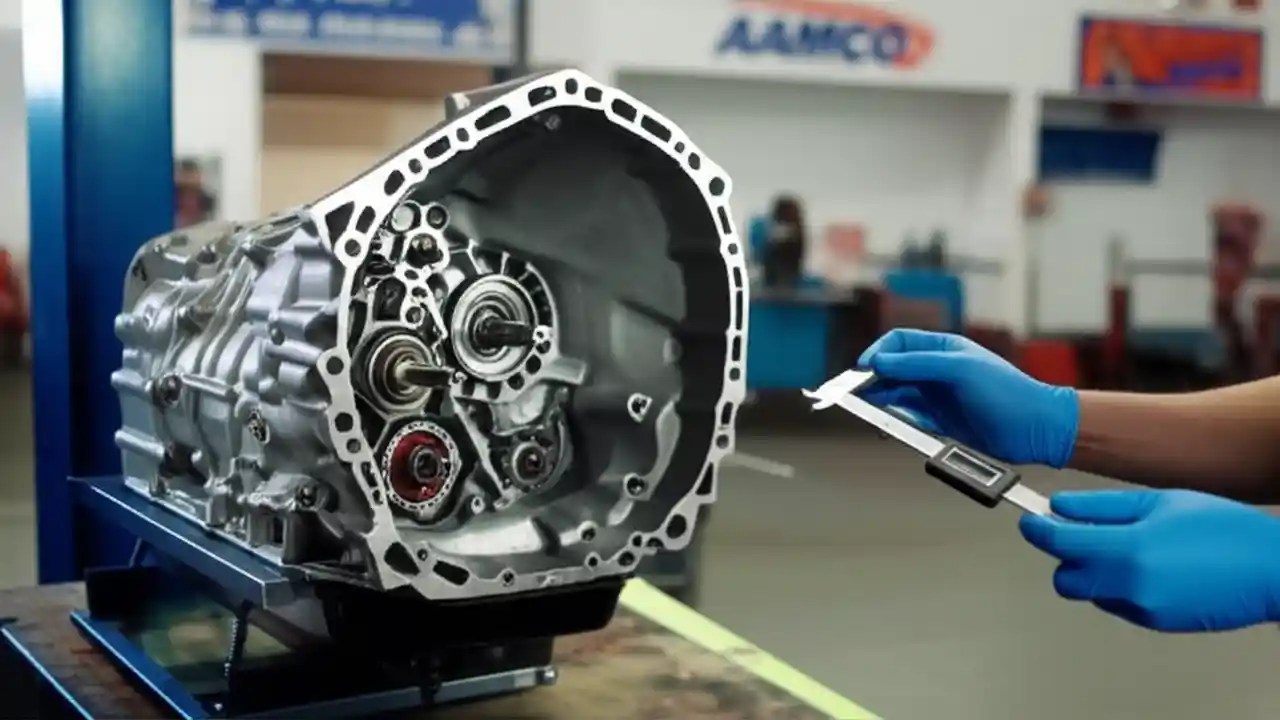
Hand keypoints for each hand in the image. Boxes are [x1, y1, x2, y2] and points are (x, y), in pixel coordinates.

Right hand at [857, 329, 1077, 466]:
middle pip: (893, 370)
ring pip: (897, 395)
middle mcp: (937, 370)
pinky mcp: (939, 422)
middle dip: (874, 379)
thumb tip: (881, 361)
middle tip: (856, 393)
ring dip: (881, 402)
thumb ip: (918, 364)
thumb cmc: (1006, 393)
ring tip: (869, 411)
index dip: (879, 352)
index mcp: (943, 348)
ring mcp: (937, 397)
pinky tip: (888, 426)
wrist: (1035, 429)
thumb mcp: (960, 369)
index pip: (899, 342)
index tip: (865, 368)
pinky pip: (908, 418)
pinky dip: (895, 421)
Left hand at [1021, 490, 1279, 631]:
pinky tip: (1152, 567)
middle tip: (1084, 534)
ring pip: (1090, 592)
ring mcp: (1142, 608)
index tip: (1030, 521)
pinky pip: (1118, 602)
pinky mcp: (1154, 622)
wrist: (1270, 569)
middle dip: (1066, 557)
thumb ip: (1100, 507)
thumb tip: (1059, 507)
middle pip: (1065, 578)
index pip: (1058, 544)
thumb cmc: (1224, 529)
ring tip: (1132, 547)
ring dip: (1094, 572)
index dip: (1037, 530)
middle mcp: (1130, 585)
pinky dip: (1121, 586)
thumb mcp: (1158, 502)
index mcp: (1129, 549)